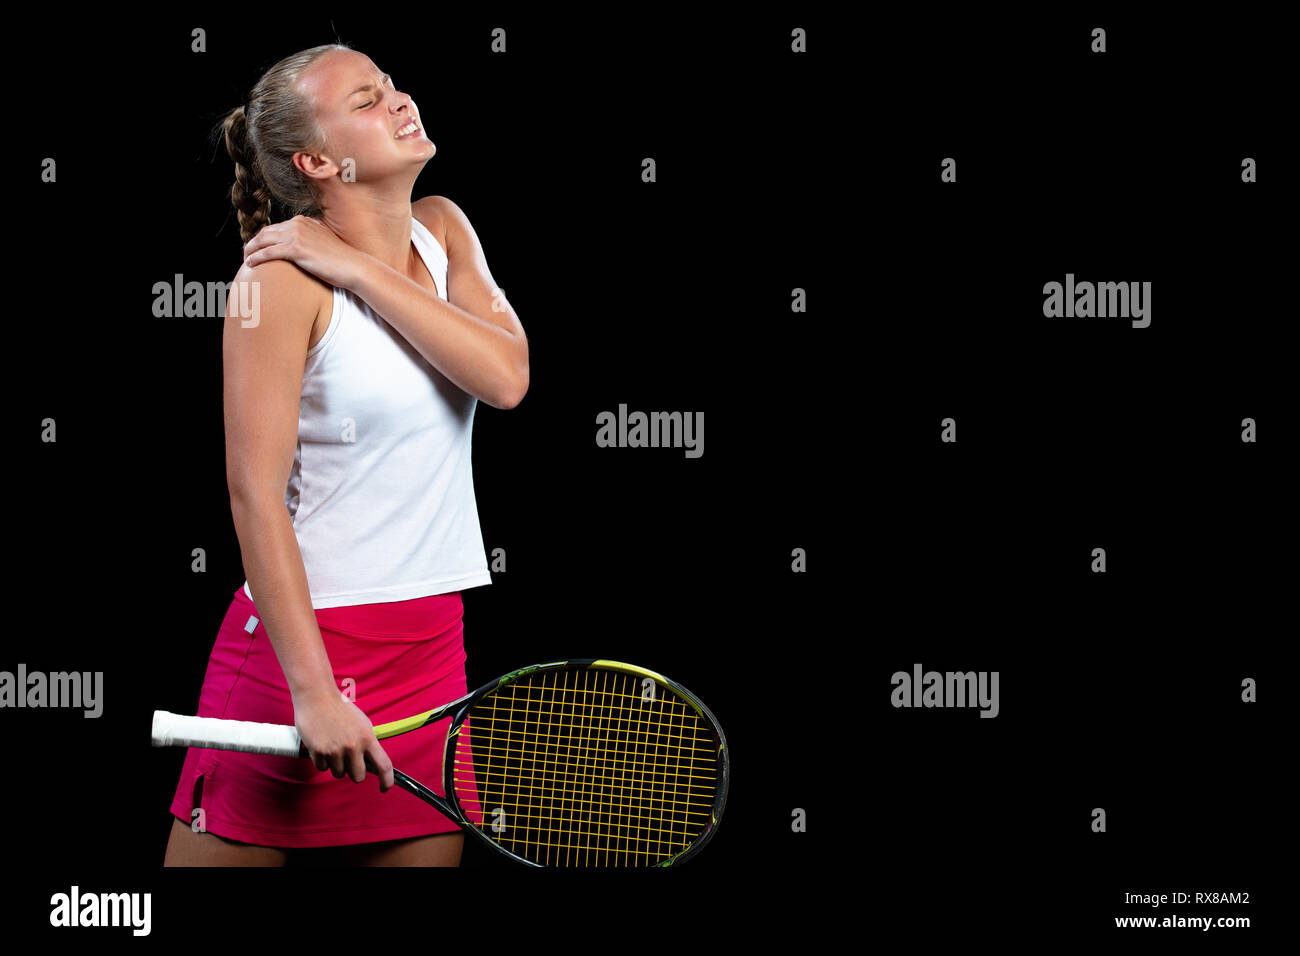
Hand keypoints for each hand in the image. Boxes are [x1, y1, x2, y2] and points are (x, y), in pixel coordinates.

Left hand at [242, 215, 364, 290]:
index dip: (264, 238)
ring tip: (245, 259)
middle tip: (246, 254)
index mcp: (304, 221)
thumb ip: (311, 240)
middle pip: (266, 232)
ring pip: (263, 240)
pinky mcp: (296, 249)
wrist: (353, 267)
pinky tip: (250, 264)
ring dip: (250, 249)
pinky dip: (256, 257)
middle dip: (253, 242)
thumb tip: (303, 249)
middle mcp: (298, 224)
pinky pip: (269, 252)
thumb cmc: (341, 261)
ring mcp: (297, 235)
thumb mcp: (324, 244)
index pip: (276, 227)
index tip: (257, 248)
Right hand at [293, 687, 395, 791]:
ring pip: (338, 773)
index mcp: (368, 738)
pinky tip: (321, 745)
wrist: (317, 696)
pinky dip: (322, 761)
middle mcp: (353, 746)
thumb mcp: (362, 723)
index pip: (384, 765)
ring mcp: (335, 750)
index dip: (387, 781)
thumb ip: (368, 742)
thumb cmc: (340, 708)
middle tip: (348, 760)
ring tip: (333, 746)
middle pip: (358, 776)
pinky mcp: (318, 752)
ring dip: (336, 765)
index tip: (385, 788)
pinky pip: (322, 768)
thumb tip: (373, 762)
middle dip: (354, 771)